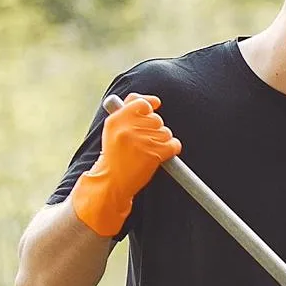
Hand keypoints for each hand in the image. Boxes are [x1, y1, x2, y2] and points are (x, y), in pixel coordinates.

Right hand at [69, 93, 180, 237]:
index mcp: (116, 120)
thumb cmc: (114, 158)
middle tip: (144, 143)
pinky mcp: (154, 154)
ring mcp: (141, 141)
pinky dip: (172, 150)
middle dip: (155, 129)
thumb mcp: (113, 132)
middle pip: (156, 119)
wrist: (112, 183)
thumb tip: (153, 101)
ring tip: (148, 152)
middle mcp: (127, 128)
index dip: (149, 103)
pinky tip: (162, 156)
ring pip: (166, 132)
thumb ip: (128, 113)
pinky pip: (174, 145)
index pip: (139, 103)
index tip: (156, 105)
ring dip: (163, 142)